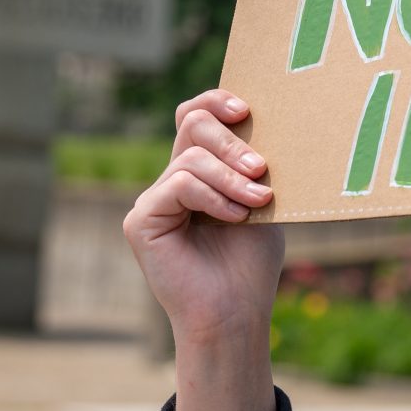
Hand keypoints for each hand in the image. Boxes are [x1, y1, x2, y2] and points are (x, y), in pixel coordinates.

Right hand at [124, 91, 284, 410]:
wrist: (236, 310)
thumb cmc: (251, 261)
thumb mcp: (261, 201)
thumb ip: (253, 165)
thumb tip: (269, 121)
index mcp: (199, 170)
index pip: (195, 115)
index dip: (217, 101)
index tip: (247, 109)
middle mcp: (172, 179)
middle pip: (192, 124)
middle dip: (231, 140)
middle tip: (261, 168)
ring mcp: (153, 199)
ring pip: (190, 157)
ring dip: (231, 177)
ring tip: (259, 200)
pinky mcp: (141, 220)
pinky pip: (179, 185)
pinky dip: (213, 197)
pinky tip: (235, 217)